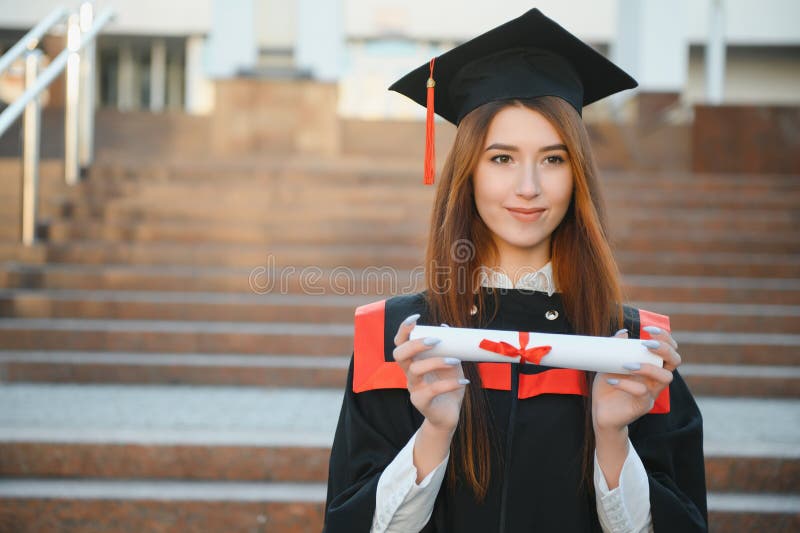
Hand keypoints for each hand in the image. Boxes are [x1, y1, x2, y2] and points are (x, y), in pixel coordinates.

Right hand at [393, 313, 467, 432]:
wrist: (448, 416)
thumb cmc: (447, 387)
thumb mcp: (450, 365)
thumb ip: (449, 349)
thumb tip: (446, 327)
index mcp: (413, 362)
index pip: (400, 343)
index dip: (403, 329)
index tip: (416, 317)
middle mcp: (409, 373)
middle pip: (399, 354)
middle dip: (415, 344)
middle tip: (435, 340)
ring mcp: (413, 388)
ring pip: (415, 371)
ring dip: (437, 362)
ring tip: (456, 361)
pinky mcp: (421, 402)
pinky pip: (432, 390)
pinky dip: (450, 383)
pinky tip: (464, 381)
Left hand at [592, 326, 680, 431]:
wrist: (601, 413)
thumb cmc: (608, 387)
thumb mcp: (608, 364)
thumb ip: (615, 349)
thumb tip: (624, 332)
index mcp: (651, 366)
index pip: (669, 349)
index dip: (664, 337)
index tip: (647, 329)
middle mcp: (655, 379)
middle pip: (675, 361)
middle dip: (664, 348)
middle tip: (645, 344)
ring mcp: (652, 393)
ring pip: (665, 378)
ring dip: (648, 367)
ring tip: (628, 365)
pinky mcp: (643, 406)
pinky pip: (642, 393)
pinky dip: (627, 384)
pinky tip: (612, 380)